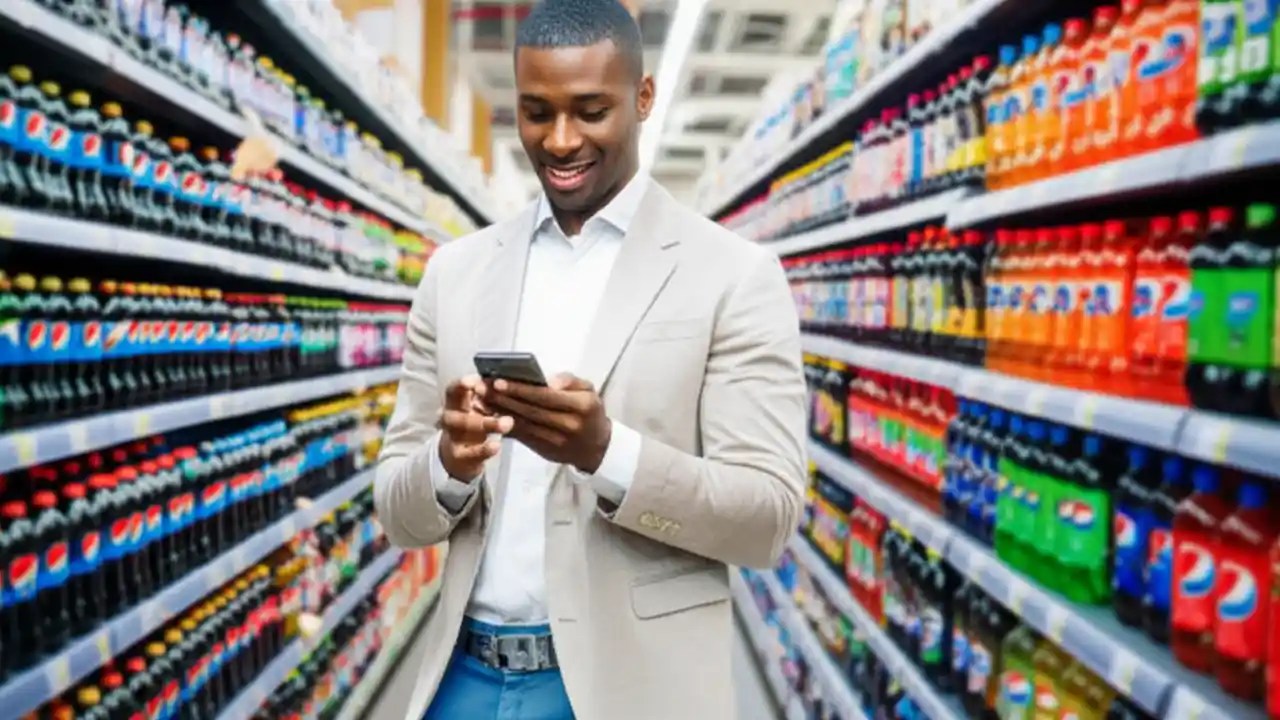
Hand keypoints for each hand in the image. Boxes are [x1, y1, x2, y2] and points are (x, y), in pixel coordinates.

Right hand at [438, 375, 512, 480]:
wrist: (462, 457)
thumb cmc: (475, 423)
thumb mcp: (481, 409)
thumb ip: (490, 397)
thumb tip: (509, 383)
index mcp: (455, 402)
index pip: (454, 389)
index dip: (462, 384)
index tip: (475, 381)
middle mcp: (450, 416)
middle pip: (456, 405)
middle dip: (479, 401)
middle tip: (500, 397)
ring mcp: (452, 436)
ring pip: (463, 426)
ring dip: (487, 423)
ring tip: (508, 423)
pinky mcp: (459, 455)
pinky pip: (470, 452)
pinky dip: (483, 449)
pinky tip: (496, 446)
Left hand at [478, 373, 611, 472]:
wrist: (596, 447)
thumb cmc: (590, 412)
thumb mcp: (589, 390)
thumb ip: (569, 380)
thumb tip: (548, 380)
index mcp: (582, 406)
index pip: (546, 396)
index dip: (520, 389)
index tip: (499, 380)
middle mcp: (569, 425)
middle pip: (530, 410)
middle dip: (503, 398)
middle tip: (482, 387)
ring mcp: (555, 441)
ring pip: (522, 424)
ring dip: (499, 411)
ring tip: (481, 398)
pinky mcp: (544, 450)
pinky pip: (521, 436)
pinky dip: (503, 425)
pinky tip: (489, 414)